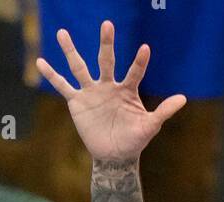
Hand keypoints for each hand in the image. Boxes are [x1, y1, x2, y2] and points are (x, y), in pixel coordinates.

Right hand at [36, 21, 185, 162]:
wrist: (115, 156)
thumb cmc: (134, 140)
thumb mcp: (150, 126)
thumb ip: (164, 111)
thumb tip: (183, 98)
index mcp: (127, 90)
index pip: (135, 71)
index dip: (139, 62)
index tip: (145, 48)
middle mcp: (108, 85)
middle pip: (106, 60)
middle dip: (107, 43)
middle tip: (108, 24)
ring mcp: (91, 92)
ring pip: (80, 67)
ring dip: (70, 50)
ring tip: (62, 32)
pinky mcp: (77, 102)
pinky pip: (63, 86)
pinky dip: (52, 75)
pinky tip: (40, 61)